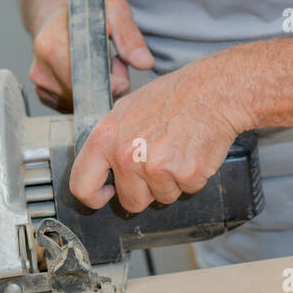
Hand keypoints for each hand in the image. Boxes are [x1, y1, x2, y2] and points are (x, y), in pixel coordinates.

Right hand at [30, 0, 153, 111]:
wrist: (60, 16)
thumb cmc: (88, 12)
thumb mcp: (114, 10)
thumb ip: (129, 35)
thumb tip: (144, 63)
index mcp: (50, 43)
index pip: (80, 79)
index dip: (107, 85)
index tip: (123, 80)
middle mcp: (40, 66)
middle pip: (81, 97)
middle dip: (107, 89)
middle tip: (118, 66)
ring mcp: (40, 83)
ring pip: (79, 105)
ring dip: (98, 92)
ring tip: (104, 68)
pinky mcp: (44, 94)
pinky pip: (73, 107)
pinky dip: (88, 98)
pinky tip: (91, 77)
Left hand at [69, 59, 243, 211]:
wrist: (210, 91)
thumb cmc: (172, 96)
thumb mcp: (126, 110)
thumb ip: (110, 141)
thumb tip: (102, 166)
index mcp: (106, 138)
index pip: (82, 186)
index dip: (94, 196)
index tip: (106, 193)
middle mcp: (126, 156)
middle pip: (130, 201)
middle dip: (144, 190)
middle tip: (157, 163)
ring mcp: (156, 168)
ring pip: (161, 198)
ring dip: (170, 182)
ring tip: (176, 151)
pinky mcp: (184, 175)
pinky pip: (186, 191)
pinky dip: (191, 177)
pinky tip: (191, 152)